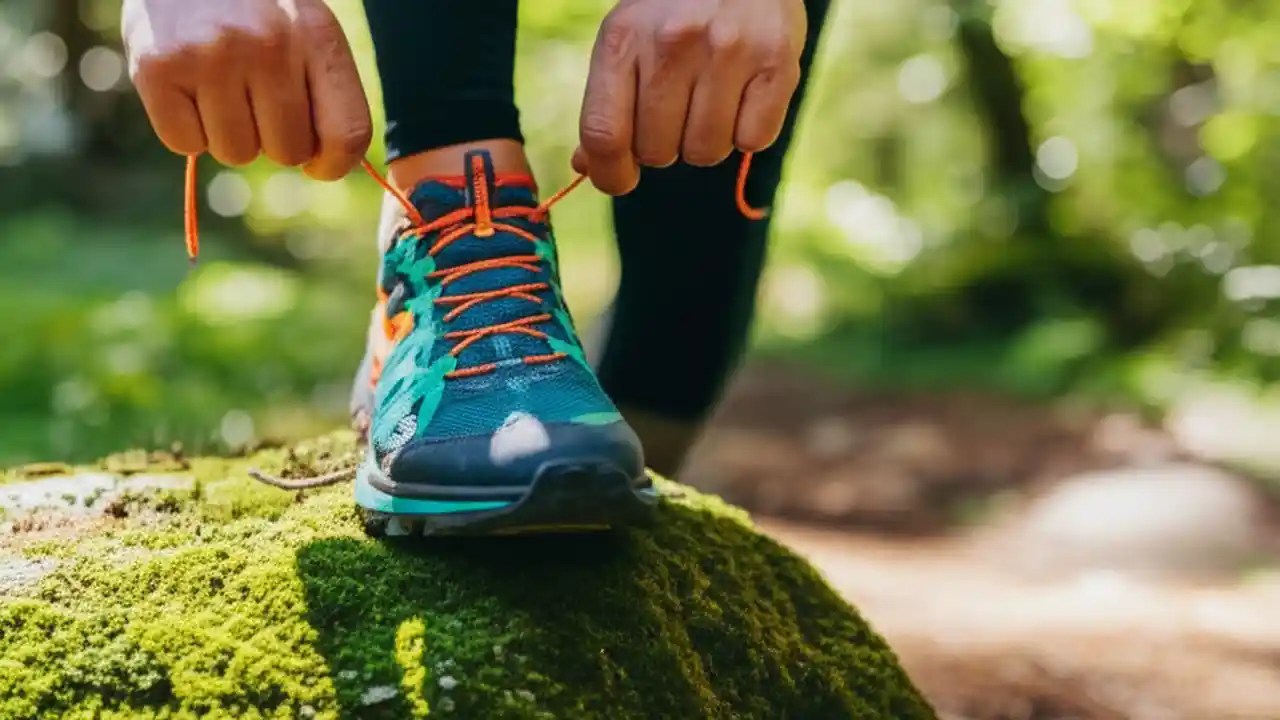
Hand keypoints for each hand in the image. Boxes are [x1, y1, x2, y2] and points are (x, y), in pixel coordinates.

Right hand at [123, 0, 371, 179]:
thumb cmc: (254, 4)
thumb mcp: (304, 26)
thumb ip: (324, 88)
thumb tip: (324, 164)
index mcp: (317, 35)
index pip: (348, 133)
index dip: (334, 163)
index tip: (319, 163)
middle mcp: (268, 45)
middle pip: (289, 152)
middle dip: (274, 139)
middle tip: (255, 100)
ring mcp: (211, 56)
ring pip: (236, 153)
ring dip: (228, 133)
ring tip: (219, 84)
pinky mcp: (158, 68)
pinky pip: (185, 144)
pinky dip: (186, 129)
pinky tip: (187, 86)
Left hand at [573, 0, 804, 194]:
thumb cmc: (673, 8)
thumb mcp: (627, 39)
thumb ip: (607, 104)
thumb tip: (588, 169)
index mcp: (623, 37)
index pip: (604, 135)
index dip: (610, 174)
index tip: (620, 178)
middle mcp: (673, 42)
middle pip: (658, 152)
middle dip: (664, 146)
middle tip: (677, 110)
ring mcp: (728, 50)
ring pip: (706, 152)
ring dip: (706, 139)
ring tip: (711, 97)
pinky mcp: (777, 59)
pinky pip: (754, 140)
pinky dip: (749, 129)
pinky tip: (745, 92)